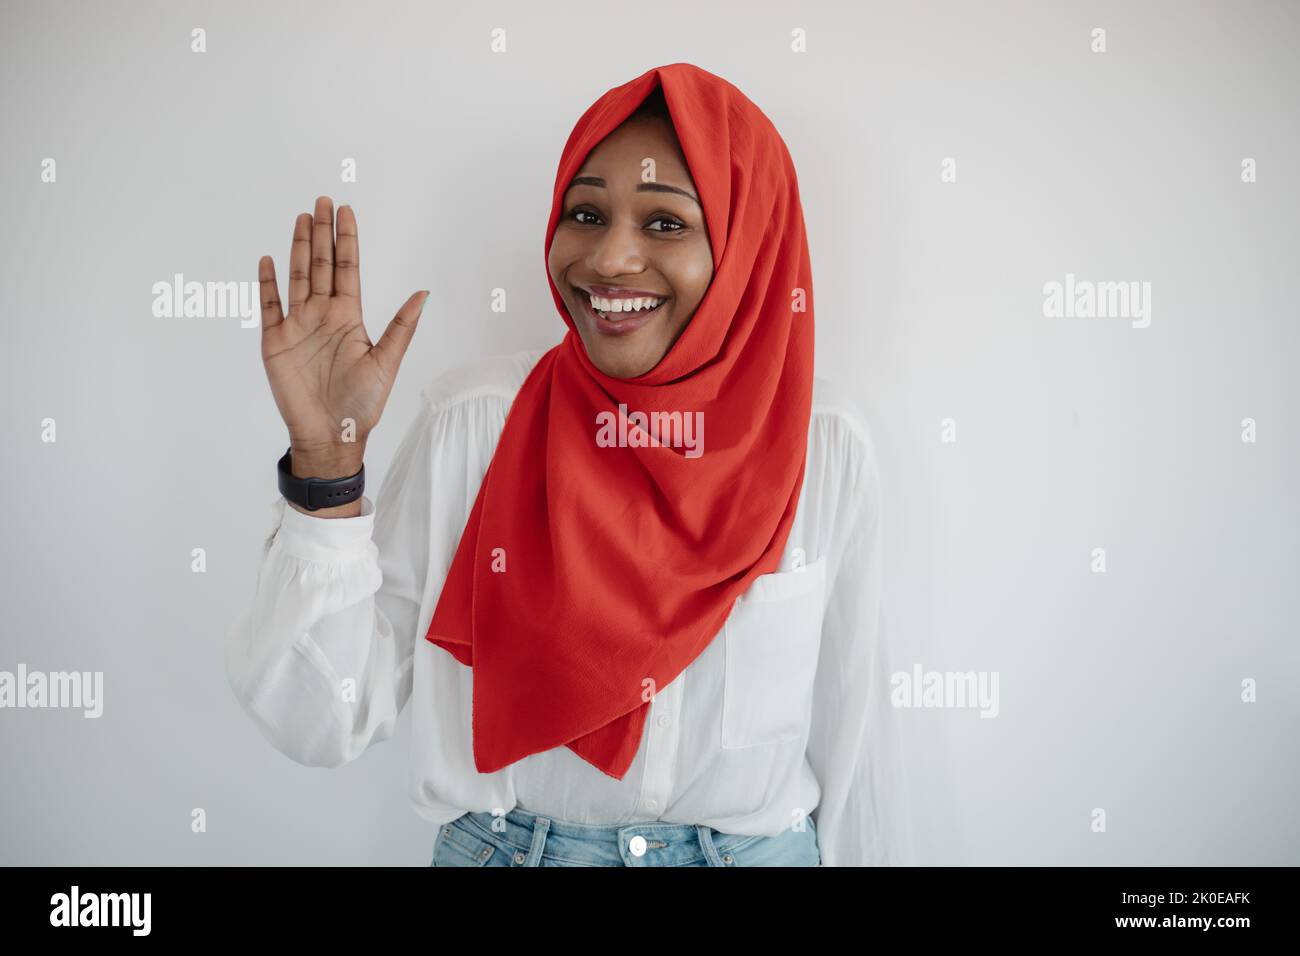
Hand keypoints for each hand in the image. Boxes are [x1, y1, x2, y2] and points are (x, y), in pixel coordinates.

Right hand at [258, 196, 427, 474]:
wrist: (331, 434)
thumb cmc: (362, 405)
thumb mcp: (387, 362)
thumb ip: (402, 327)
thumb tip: (424, 294)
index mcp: (349, 318)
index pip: (348, 269)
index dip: (347, 240)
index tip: (346, 211)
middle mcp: (323, 316)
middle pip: (321, 265)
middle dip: (321, 234)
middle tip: (322, 201)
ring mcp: (298, 327)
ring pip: (297, 278)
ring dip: (298, 248)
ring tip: (301, 218)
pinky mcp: (276, 342)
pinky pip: (270, 306)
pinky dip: (268, 283)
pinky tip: (269, 259)